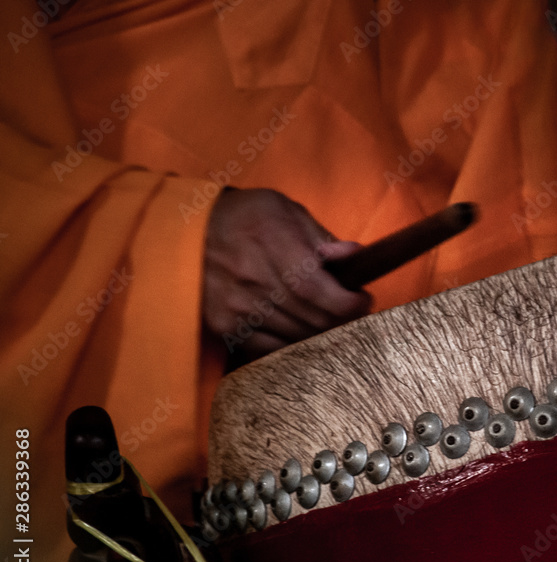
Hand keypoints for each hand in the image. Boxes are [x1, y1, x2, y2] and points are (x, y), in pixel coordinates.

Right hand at [202, 188, 370, 357]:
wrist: (188, 232)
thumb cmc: (246, 218)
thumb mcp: (285, 211)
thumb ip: (322, 237)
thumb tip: (354, 256)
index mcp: (270, 239)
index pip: (315, 287)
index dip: (346, 302)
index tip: (363, 300)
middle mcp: (251, 275)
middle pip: (311, 316)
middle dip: (342, 319)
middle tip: (353, 311)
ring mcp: (236, 305)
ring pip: (295, 336)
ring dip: (322, 333)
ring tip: (331, 319)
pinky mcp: (224, 325)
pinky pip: (271, 349)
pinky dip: (293, 344)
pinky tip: (303, 330)